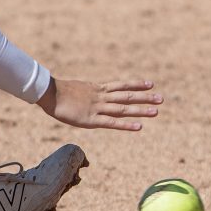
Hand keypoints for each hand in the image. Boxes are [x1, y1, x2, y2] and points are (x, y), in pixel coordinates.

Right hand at [35, 78, 161, 130]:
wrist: (48, 93)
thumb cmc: (57, 92)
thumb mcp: (76, 89)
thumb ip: (85, 92)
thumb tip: (86, 92)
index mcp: (97, 89)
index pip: (121, 85)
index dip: (136, 85)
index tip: (150, 83)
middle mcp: (101, 97)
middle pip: (127, 97)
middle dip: (145, 98)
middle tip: (161, 98)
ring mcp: (97, 108)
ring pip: (123, 109)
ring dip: (140, 110)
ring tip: (156, 111)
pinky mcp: (91, 120)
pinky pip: (112, 123)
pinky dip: (126, 124)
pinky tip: (139, 127)